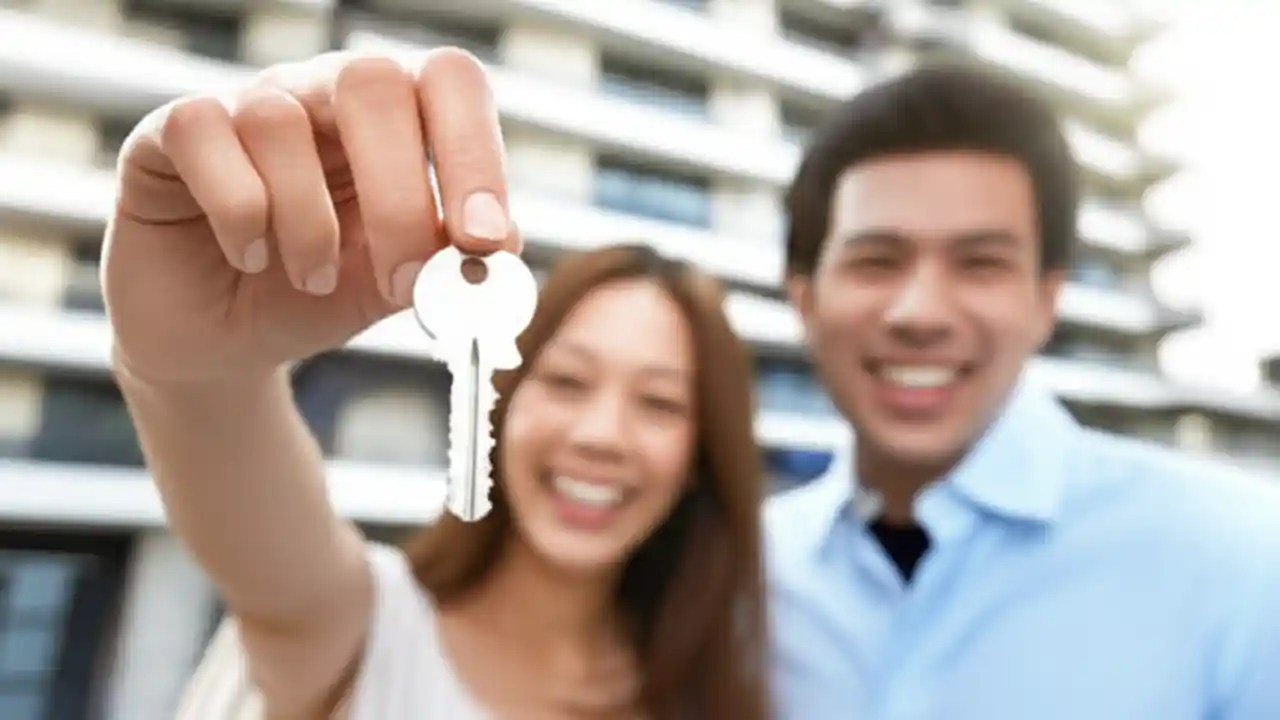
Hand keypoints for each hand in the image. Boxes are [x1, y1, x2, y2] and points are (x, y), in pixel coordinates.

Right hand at [103, 48, 518, 385]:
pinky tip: (250, 255)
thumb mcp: (396, 284)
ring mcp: (247, 103)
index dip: (474, 154)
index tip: (483, 240)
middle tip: (406, 279)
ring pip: (281, 120)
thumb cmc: (319, 294)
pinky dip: (239, 211)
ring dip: (310, 223)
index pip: (450, 83)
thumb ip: (447, 261)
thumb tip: (501, 244)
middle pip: (372, 83)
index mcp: (399, 115)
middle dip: (398, 195)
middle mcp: (325, 90)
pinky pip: (205, 135)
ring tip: (316, 279)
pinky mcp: (173, 131)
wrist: (223, 339)